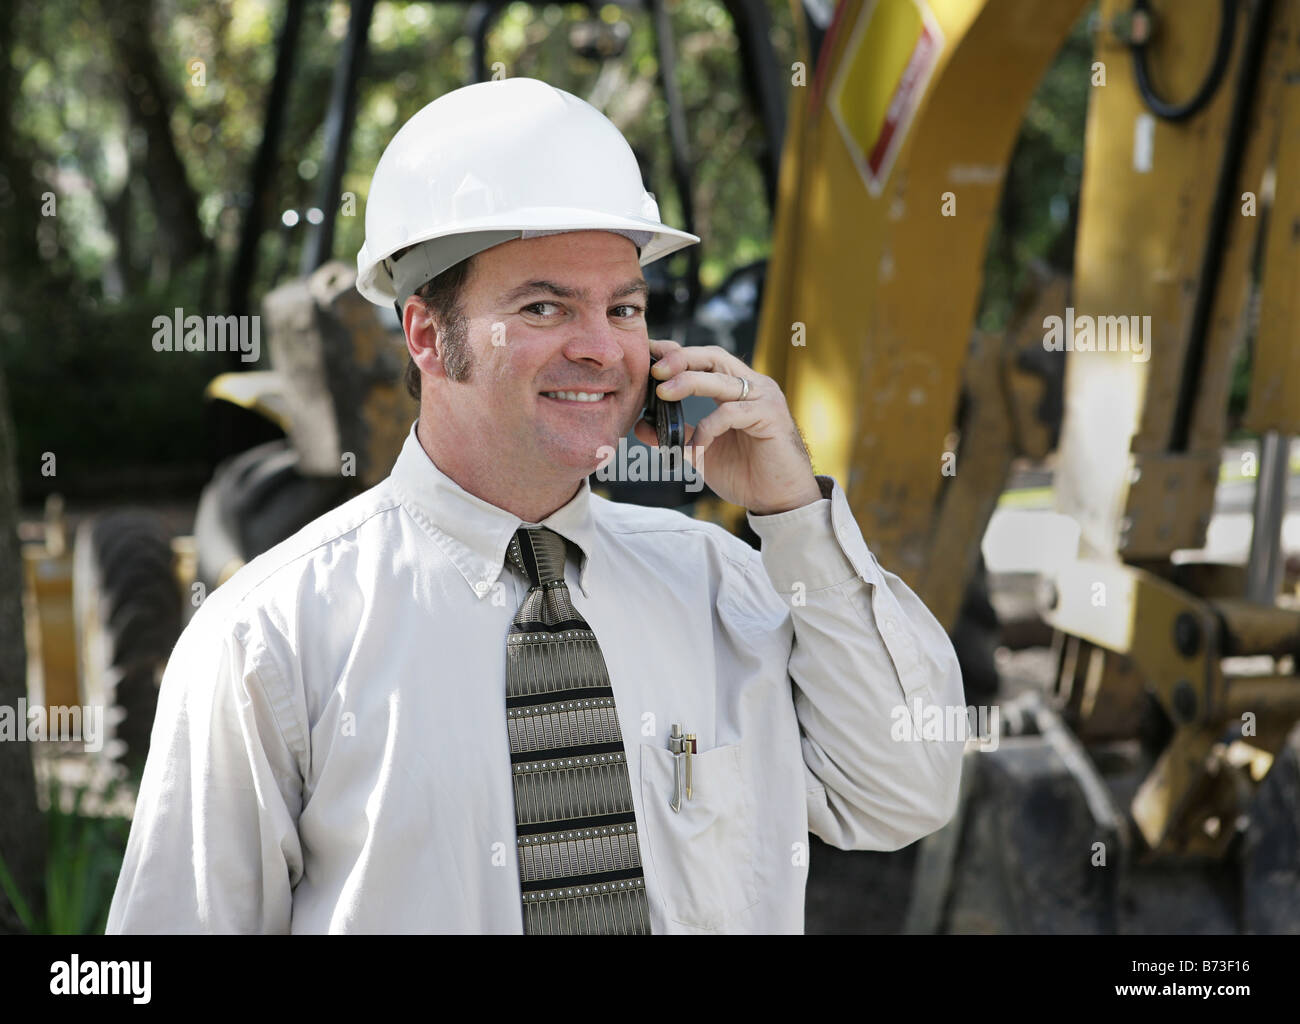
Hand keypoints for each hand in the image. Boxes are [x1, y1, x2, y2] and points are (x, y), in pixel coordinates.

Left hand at [632, 339, 822, 514]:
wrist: (778, 501)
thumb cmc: (746, 474)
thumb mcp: (702, 451)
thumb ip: (676, 434)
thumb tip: (642, 424)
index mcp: (738, 389)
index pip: (706, 359)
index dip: (678, 354)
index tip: (649, 354)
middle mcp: (753, 387)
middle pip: (714, 357)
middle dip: (682, 358)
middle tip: (655, 370)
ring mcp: (764, 399)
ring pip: (722, 380)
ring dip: (689, 383)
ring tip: (663, 394)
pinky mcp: (771, 417)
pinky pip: (731, 413)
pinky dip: (707, 428)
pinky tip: (695, 447)